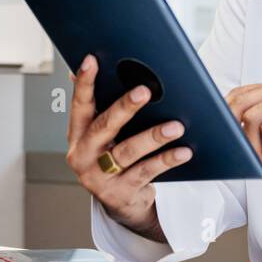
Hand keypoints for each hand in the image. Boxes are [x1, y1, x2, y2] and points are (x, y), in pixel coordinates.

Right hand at [65, 54, 191, 241]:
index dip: (84, 83)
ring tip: (176, 126)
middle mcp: (83, 155)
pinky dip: (166, 160)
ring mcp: (99, 177)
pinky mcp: (120, 193)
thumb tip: (104, 67)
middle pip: (104, 126)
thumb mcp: (104, 134)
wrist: (121, 201)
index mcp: (77, 134)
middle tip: (145, 90)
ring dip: (153, 137)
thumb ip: (104, 105)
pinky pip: (146, 172)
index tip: (92, 60)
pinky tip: (184, 151)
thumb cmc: (115, 156)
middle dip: (125, 107)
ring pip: (127, 152)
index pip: (79, 104)